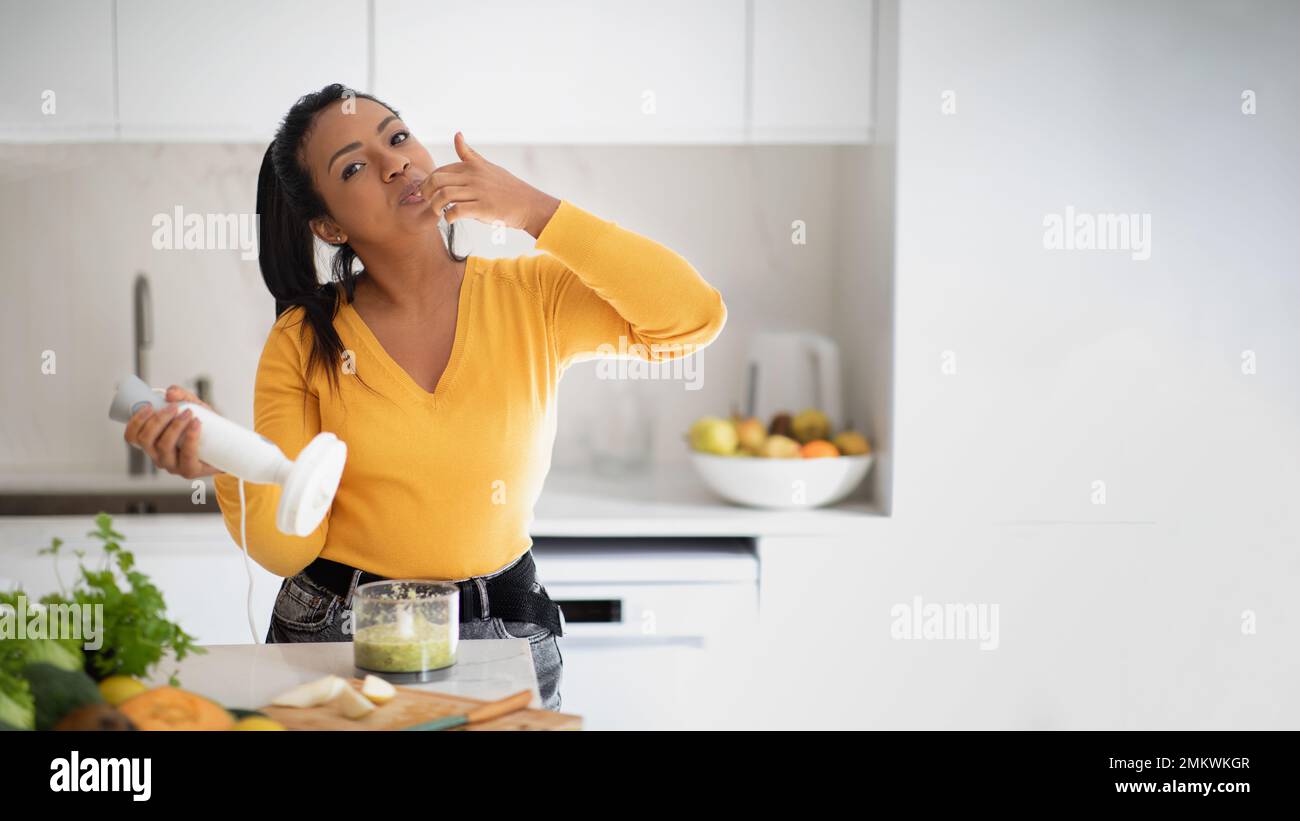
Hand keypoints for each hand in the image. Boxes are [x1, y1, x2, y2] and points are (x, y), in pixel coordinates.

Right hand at [123, 385, 220, 478]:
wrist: (227, 447)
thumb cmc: (206, 427)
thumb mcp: (194, 407)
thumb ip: (182, 396)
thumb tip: (170, 393)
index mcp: (152, 442)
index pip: (132, 436)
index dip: (135, 421)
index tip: (149, 405)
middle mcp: (158, 456)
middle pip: (146, 440)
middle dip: (158, 420)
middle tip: (174, 407)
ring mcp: (173, 465)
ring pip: (164, 446)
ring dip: (175, 426)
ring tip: (190, 412)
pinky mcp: (190, 470)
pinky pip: (187, 456)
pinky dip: (190, 437)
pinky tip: (196, 424)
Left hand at [419, 132, 560, 237]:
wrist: (528, 204)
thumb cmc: (507, 187)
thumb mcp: (488, 166)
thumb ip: (469, 154)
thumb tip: (457, 134)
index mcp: (472, 166)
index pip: (440, 171)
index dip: (428, 182)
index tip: (427, 193)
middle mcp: (473, 177)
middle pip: (437, 181)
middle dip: (426, 193)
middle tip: (427, 202)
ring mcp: (478, 192)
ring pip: (444, 196)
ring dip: (435, 206)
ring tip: (438, 212)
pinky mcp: (483, 208)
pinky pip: (457, 211)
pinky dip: (449, 217)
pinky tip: (451, 219)